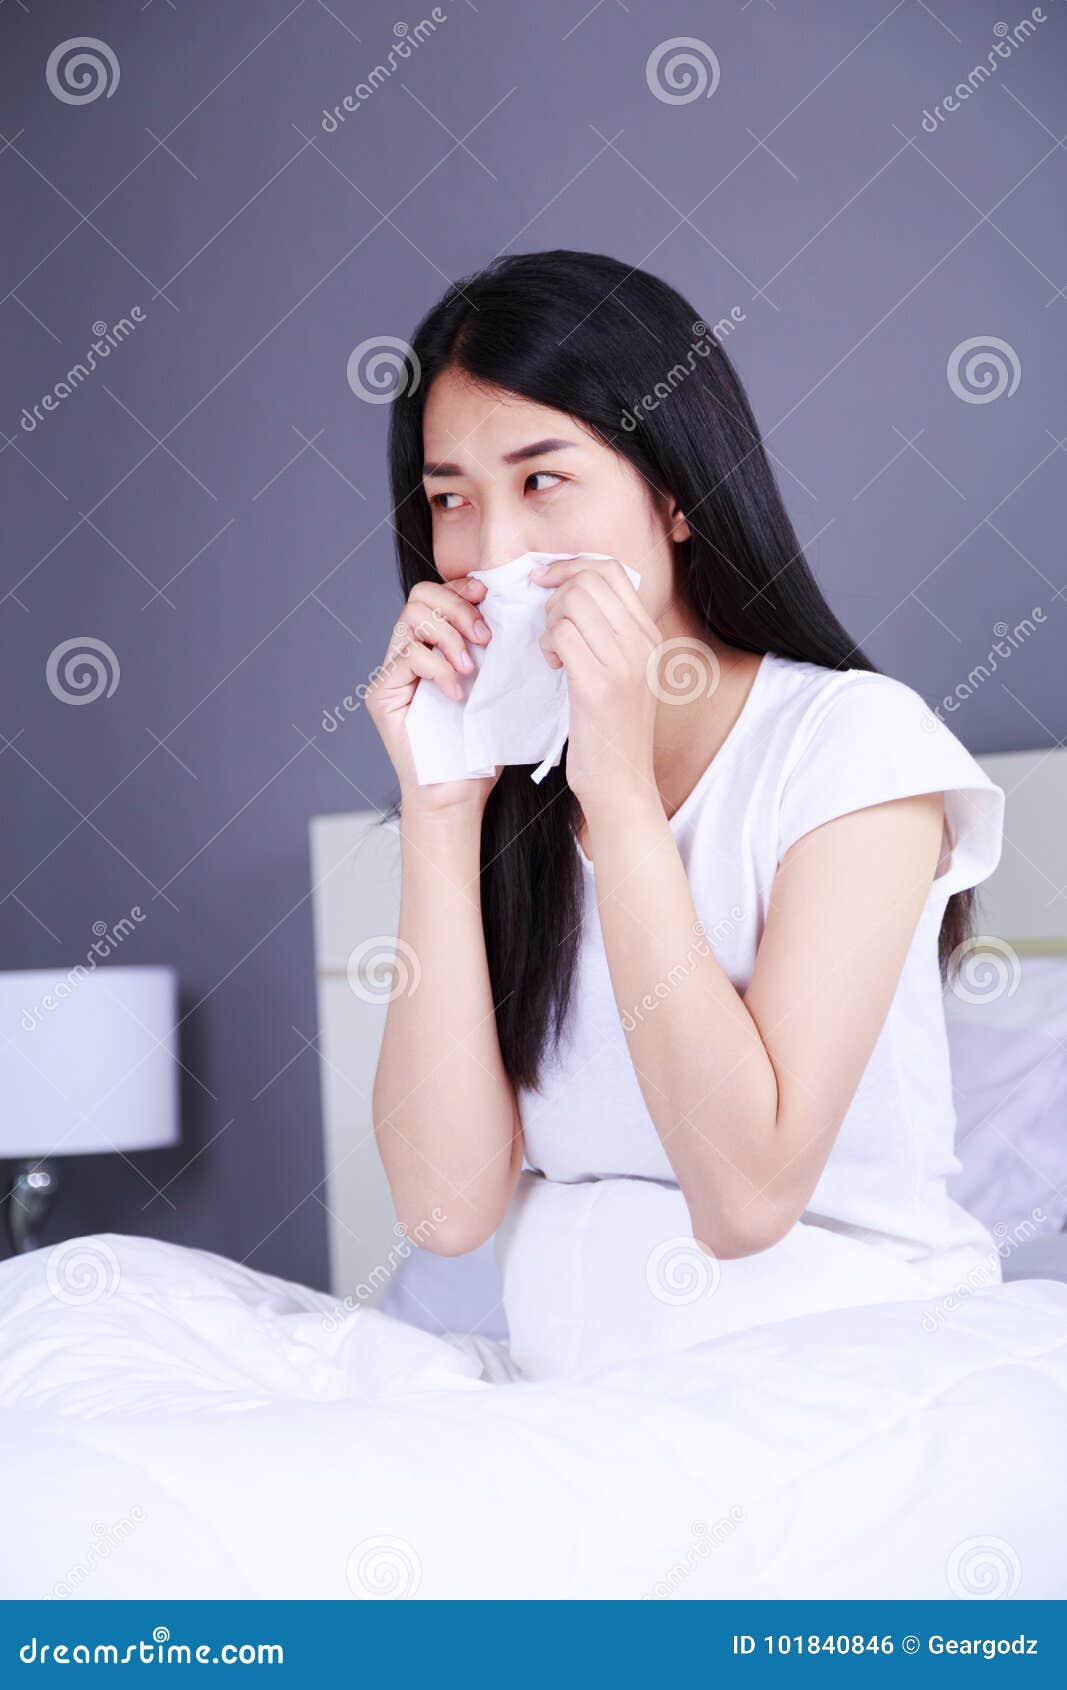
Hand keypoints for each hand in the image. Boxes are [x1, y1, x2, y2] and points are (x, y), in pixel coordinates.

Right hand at [365, 574, 501, 810]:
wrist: (459, 793)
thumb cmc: (480, 746)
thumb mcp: (496, 687)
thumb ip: (495, 648)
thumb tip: (514, 606)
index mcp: (434, 646)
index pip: (437, 594)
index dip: (461, 588)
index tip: (489, 597)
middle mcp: (408, 654)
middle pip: (419, 596)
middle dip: (457, 608)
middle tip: (484, 638)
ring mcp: (392, 673)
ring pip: (410, 619)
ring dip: (448, 636)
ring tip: (469, 669)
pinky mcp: (382, 694)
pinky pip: (407, 656)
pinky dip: (437, 668)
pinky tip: (456, 693)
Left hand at [532, 555, 662, 813]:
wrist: (621, 783)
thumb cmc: (611, 730)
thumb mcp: (622, 673)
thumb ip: (608, 633)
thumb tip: (571, 592)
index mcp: (649, 636)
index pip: (612, 571)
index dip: (572, 566)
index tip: (546, 581)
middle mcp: (642, 644)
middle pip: (590, 580)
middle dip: (556, 594)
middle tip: (549, 625)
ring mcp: (623, 663)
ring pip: (573, 603)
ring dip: (550, 620)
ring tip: (554, 650)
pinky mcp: (597, 685)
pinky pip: (561, 634)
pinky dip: (547, 644)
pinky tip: (553, 666)